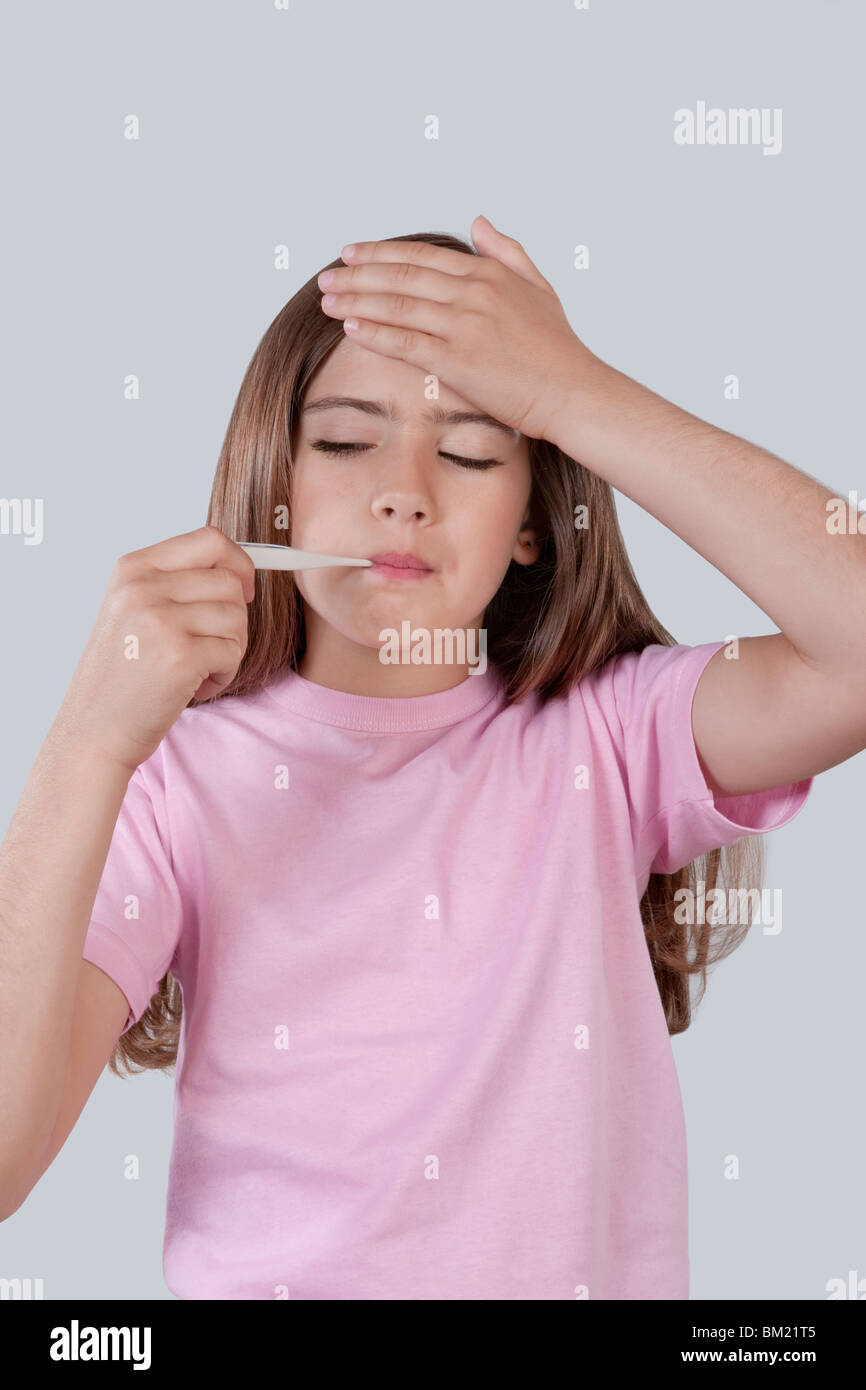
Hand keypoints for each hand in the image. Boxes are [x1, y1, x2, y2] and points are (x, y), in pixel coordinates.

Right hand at [57, 526, 255, 772]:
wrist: (94, 731)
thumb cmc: (122, 675)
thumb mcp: (134, 611)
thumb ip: (177, 583)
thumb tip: (241, 570)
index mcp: (133, 569)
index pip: (210, 539)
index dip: (239, 564)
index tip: (241, 592)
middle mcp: (143, 588)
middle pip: (230, 582)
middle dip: (234, 619)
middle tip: (209, 647)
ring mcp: (160, 621)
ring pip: (237, 618)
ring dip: (229, 649)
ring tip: (197, 670)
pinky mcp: (180, 657)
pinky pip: (233, 652)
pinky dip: (225, 674)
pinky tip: (196, 687)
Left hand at [316, 214, 596, 442]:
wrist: (572, 392)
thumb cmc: (558, 349)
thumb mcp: (538, 286)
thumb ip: (506, 251)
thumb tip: (478, 221)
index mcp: (488, 273)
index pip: (421, 255)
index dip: (381, 252)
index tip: (352, 253)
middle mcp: (472, 293)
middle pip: (401, 275)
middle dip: (357, 274)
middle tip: (327, 275)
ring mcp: (464, 326)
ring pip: (397, 305)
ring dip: (356, 300)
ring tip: (326, 299)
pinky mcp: (458, 361)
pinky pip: (404, 342)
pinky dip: (374, 332)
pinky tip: (350, 327)